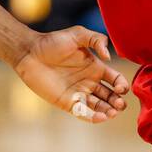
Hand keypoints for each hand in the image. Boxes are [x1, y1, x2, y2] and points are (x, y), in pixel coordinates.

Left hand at [14, 25, 129, 121]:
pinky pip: (83, 113)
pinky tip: (100, 116)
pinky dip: (93, 117)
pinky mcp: (67, 103)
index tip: (121, 88)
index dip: (121, 85)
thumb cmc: (53, 42)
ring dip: (108, 111)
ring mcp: (79, 93)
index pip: (115, 79)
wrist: (30, 53)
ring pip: (99, 106)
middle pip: (110, 96)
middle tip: (120, 105)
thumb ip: (96, 40)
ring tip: (112, 112)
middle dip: (118, 102)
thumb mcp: (78, 35)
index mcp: (95, 67)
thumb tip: (108, 57)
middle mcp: (89, 82)